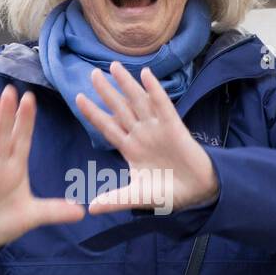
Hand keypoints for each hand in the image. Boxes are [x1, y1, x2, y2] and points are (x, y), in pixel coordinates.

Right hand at [0, 85, 85, 247]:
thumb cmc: (4, 222)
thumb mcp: (33, 216)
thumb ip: (54, 211)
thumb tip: (82, 213)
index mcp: (15, 168)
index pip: (21, 140)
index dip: (25, 120)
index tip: (29, 99)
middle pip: (3, 135)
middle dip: (7, 114)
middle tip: (10, 89)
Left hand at [75, 61, 219, 214]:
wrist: (197, 192)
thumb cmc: (168, 193)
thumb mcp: (137, 197)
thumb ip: (115, 200)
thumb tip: (90, 208)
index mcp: (130, 148)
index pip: (107, 127)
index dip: (93, 113)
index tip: (78, 98)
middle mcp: (141, 135)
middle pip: (120, 109)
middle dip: (106, 92)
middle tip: (91, 74)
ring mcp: (157, 128)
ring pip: (138, 102)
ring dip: (127, 84)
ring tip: (114, 66)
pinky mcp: (174, 127)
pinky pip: (163, 105)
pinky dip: (155, 91)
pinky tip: (146, 75)